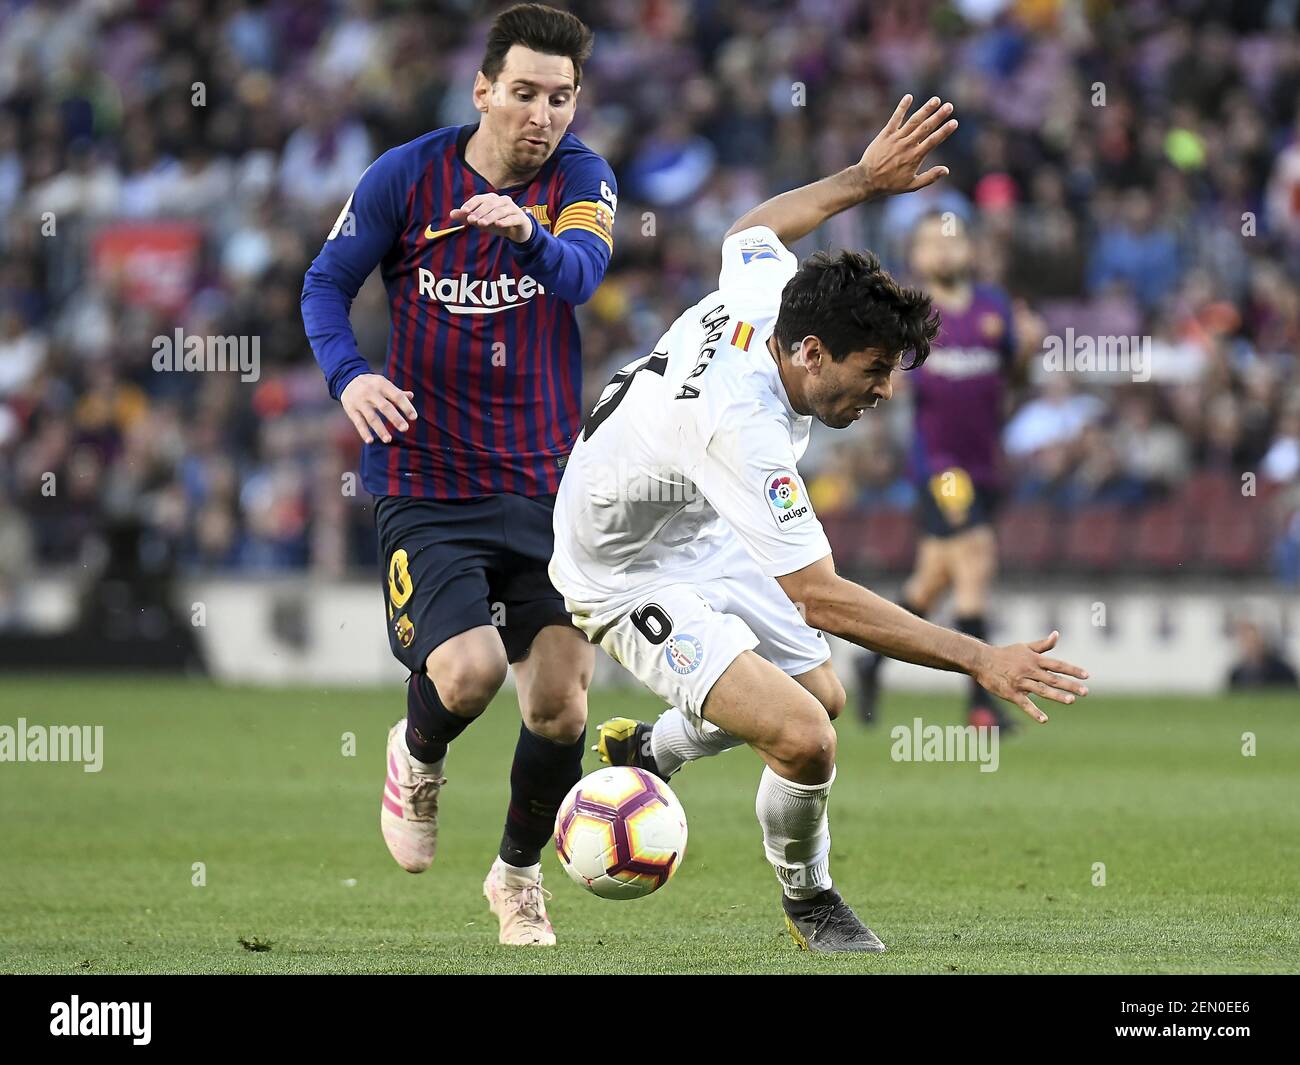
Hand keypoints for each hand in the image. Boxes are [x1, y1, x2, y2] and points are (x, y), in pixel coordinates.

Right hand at [340, 373, 416, 443]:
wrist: (347, 379)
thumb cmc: (372, 385)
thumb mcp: (383, 384)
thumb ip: (397, 392)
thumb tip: (411, 396)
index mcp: (382, 384)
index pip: (397, 396)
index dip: (406, 406)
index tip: (414, 417)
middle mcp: (370, 392)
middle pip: (385, 407)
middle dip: (395, 418)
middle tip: (405, 429)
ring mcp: (360, 402)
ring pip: (371, 417)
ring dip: (380, 429)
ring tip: (388, 440)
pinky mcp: (351, 410)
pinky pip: (358, 422)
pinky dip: (363, 432)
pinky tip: (370, 441)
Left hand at [449, 193, 532, 242]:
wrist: (519, 231)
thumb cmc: (498, 222)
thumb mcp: (481, 220)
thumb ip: (467, 217)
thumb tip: (451, 214)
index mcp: (492, 199)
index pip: (479, 198)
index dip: (471, 204)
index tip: (463, 211)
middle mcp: (502, 200)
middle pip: (489, 204)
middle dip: (479, 212)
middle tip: (471, 220)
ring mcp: (513, 208)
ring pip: (500, 211)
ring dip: (490, 217)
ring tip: (481, 224)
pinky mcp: (520, 218)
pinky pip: (512, 218)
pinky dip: (505, 221)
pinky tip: (498, 224)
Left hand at [857, 94, 957, 197]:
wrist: (867, 180)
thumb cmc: (890, 184)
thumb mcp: (911, 186)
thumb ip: (929, 177)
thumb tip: (946, 170)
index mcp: (915, 157)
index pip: (933, 141)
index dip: (944, 131)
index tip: (954, 122)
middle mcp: (907, 145)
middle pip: (925, 128)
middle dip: (938, 116)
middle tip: (949, 106)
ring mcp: (896, 138)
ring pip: (913, 121)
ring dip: (925, 109)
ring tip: (936, 100)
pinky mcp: (885, 134)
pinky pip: (895, 119)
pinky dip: (902, 108)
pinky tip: (909, 97)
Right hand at [970, 631, 1088, 723]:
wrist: (982, 660)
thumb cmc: (1005, 653)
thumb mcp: (1025, 647)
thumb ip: (1043, 644)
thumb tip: (1057, 635)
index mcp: (1034, 660)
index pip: (1057, 665)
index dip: (1072, 670)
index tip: (1087, 675)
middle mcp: (1029, 670)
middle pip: (1053, 678)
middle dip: (1070, 685)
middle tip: (1085, 692)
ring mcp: (1020, 682)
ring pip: (1041, 690)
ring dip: (1057, 696)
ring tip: (1071, 701)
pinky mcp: (1011, 693)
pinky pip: (1024, 704)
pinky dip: (1034, 712)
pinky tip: (1044, 719)